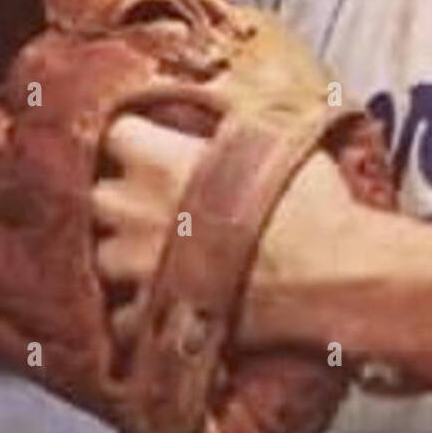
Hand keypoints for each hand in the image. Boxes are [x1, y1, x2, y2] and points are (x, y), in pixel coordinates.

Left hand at [92, 113, 361, 349]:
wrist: (332, 273)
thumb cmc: (312, 201)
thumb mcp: (275, 139)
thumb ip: (228, 128)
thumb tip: (224, 115)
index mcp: (161, 159)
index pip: (113, 134)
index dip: (133, 140)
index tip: (150, 145)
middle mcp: (137, 209)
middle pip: (99, 195)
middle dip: (121, 197)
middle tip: (156, 200)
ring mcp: (140, 268)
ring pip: (103, 255)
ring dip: (124, 253)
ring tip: (158, 253)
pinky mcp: (155, 317)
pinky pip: (121, 317)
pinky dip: (136, 311)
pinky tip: (163, 301)